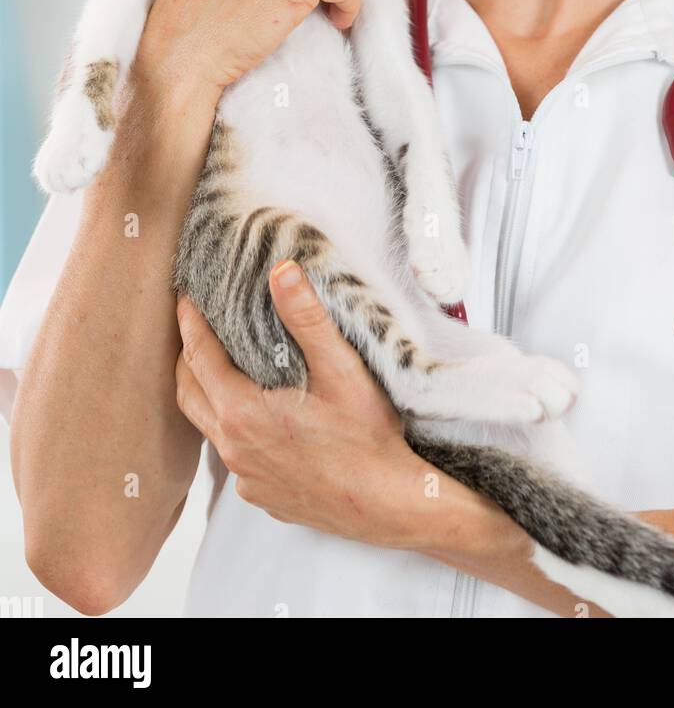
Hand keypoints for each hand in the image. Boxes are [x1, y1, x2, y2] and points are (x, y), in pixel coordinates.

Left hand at [174, 255, 433, 547]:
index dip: (191, 324)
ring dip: (206, 393)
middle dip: (187, 357)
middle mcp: (233, 447)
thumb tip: (281, 271)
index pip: (200, 357)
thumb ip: (306, 318)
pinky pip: (232, 454)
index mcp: (242, 412)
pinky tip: (254, 417)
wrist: (386, 505)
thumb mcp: (340, 369)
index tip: (185, 300)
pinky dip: (231, 427)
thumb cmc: (366, 438)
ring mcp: (245, 476)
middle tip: (192, 329)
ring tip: (217, 367)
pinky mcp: (261, 494)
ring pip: (207, 426)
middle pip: (189, 393)